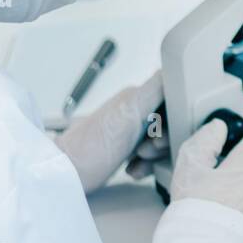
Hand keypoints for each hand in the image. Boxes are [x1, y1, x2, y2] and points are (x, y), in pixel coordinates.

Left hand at [55, 71, 163, 194]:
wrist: (68, 172)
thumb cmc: (92, 145)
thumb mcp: (128, 112)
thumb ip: (154, 90)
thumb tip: (174, 70)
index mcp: (136, 98)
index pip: (171, 102)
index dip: (173, 120)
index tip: (164, 133)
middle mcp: (134, 113)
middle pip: (168, 126)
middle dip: (162, 141)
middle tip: (147, 148)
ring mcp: (131, 133)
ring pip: (161, 144)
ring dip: (155, 156)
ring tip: (139, 158)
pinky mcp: (127, 151)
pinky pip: (151, 159)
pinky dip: (146, 166)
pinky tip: (134, 168)